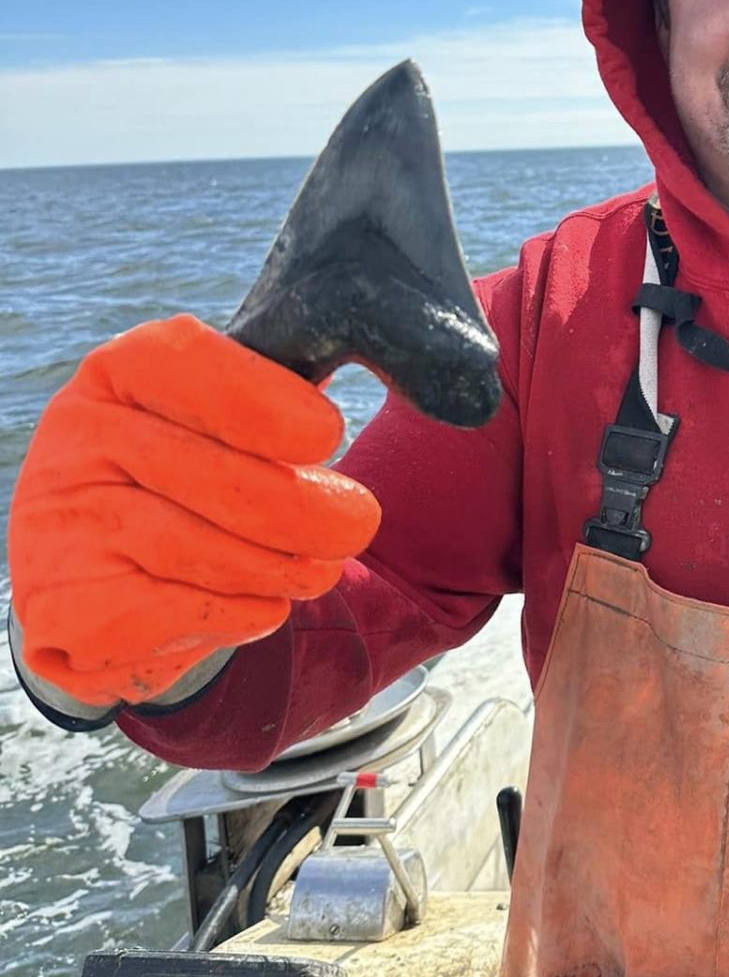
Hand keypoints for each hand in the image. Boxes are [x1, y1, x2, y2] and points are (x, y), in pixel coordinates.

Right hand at [8, 314, 379, 705]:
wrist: (104, 576)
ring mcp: (63, 520)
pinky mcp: (68, 603)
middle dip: (305, 510)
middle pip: (213, 475)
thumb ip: (289, 396)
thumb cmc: (190, 480)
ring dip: (280, 568)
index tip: (326, 432)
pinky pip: (177, 610)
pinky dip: (241, 613)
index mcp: (123, 371)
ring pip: (198, 548)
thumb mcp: (228, 420)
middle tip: (358, 525)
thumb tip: (418, 366)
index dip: (263, 402)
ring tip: (317, 570)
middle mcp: (79, 435)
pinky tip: (263, 605)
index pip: (186, 364)